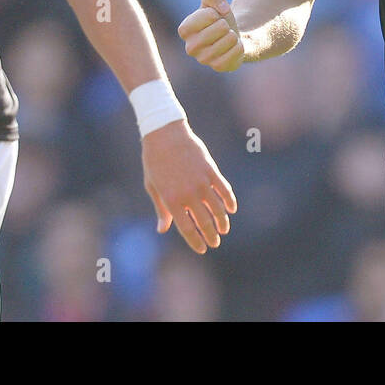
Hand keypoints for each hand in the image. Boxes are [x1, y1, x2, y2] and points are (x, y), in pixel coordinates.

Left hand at [141, 119, 236, 253]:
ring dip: (222, 222)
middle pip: (204, 222)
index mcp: (171, 200)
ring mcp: (201, 182)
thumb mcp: (152, 187)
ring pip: (217, 208)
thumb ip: (161, 209)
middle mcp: (188, 194)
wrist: (165, 135)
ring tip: (224, 229)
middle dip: (211, 235)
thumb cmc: (154, 161)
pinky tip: (231, 209)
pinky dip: (229, 201)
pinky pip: (224, 189)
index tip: (202, 249)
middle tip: (215, 243)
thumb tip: (163, 229)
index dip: (196, 241)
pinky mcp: (210, 171)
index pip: (187, 228)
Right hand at [178, 0, 244, 72]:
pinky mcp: (218, 67)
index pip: (209, 14)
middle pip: (221, 27)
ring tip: (227, 38)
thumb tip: (222, 8)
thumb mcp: (213, 3)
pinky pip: (236, 52)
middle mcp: (190, 47)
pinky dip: (239, 46)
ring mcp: (204, 59)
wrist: (230, 39)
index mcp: (184, 30)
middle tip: (222, 30)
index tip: (213, 18)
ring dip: (233, 36)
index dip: (216, 13)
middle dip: (226, 25)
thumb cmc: (218, 19)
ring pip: (230, 39)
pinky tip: (232, 47)